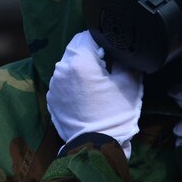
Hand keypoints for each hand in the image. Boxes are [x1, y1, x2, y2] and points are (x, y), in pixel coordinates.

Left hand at [47, 31, 142, 158]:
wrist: (97, 146)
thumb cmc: (115, 114)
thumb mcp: (130, 82)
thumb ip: (126, 60)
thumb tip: (125, 51)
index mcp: (80, 61)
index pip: (88, 35)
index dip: (103, 39)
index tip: (112, 49)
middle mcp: (61, 69)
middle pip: (76, 48)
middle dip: (90, 52)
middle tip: (107, 65)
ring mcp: (54, 85)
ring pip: (68, 65)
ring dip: (81, 67)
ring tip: (97, 82)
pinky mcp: (51, 99)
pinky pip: (62, 82)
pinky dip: (73, 83)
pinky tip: (86, 95)